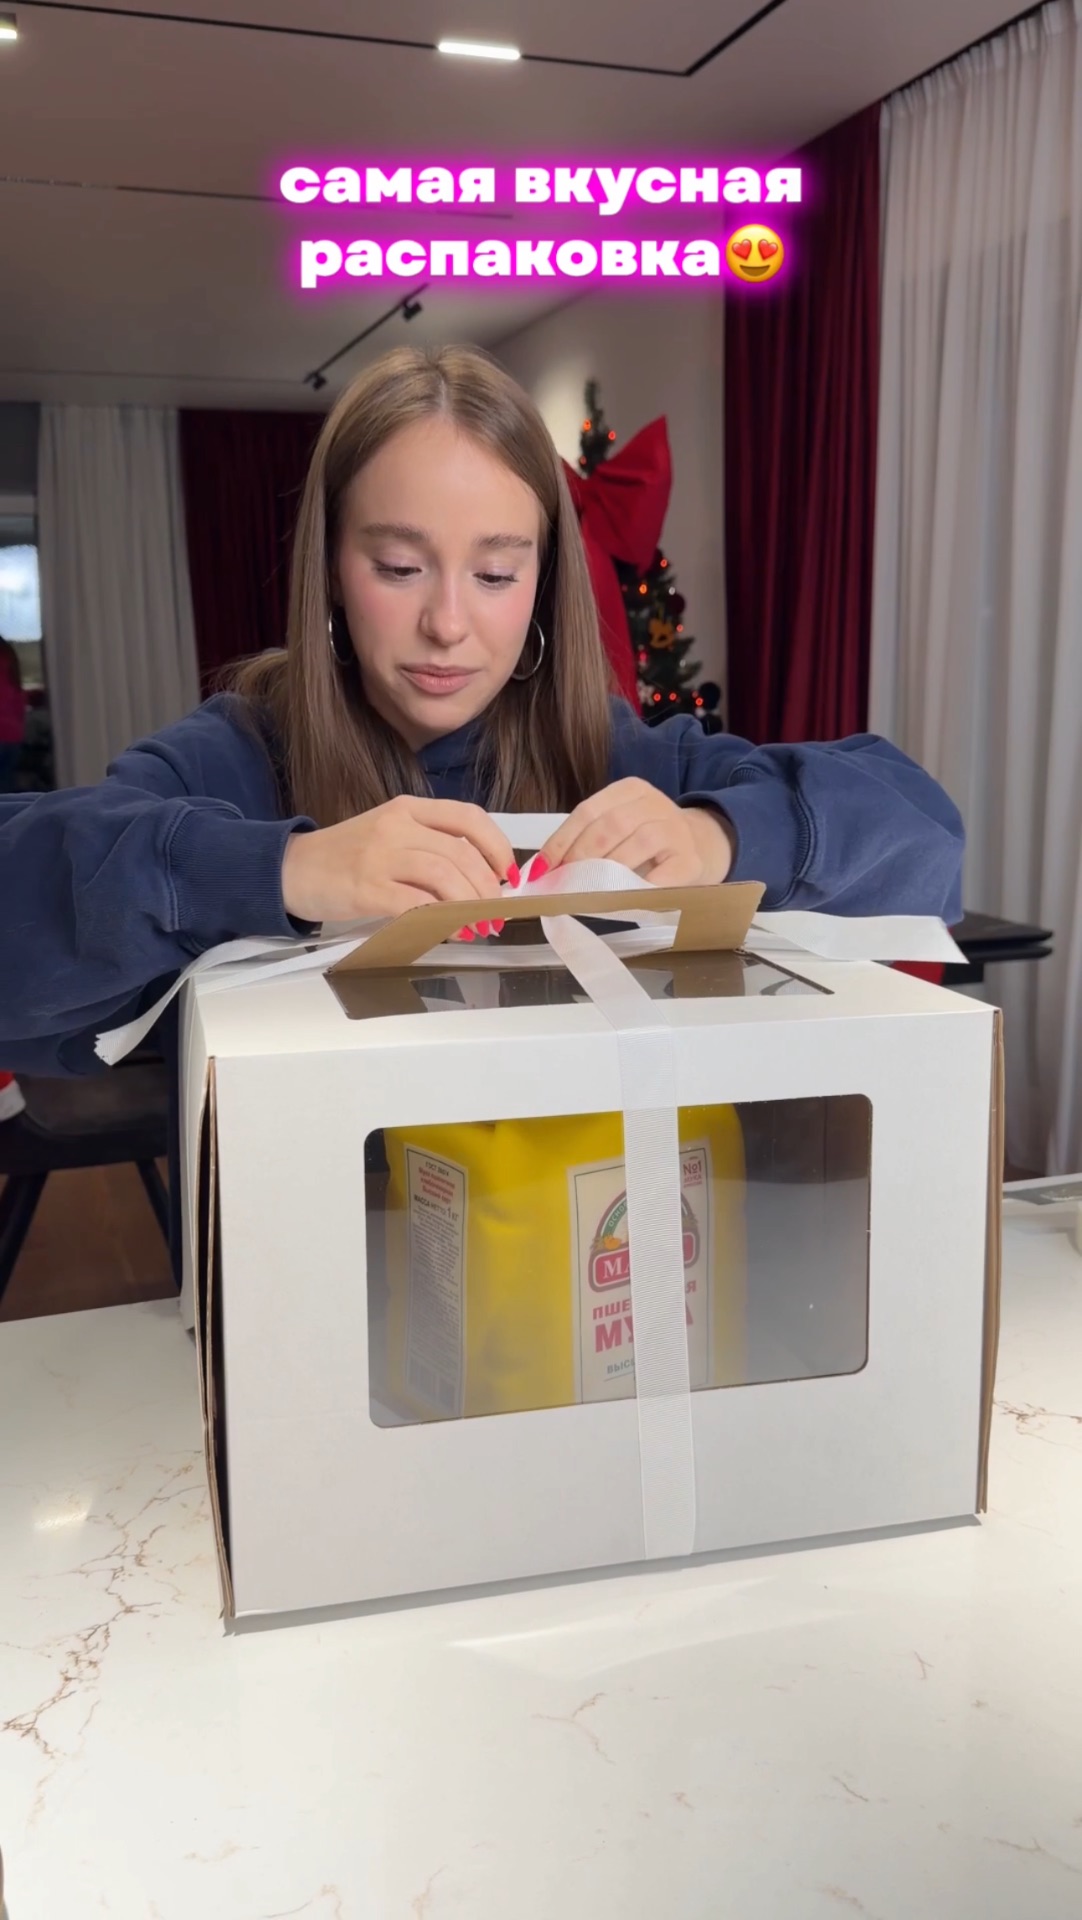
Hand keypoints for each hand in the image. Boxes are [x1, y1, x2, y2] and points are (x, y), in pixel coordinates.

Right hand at [281, 795, 515, 925]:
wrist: (289, 870)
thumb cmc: (343, 857)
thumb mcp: (389, 834)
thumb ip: (429, 845)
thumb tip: (479, 877)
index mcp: (407, 808)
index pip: (467, 817)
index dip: (497, 846)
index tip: (508, 873)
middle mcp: (396, 826)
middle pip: (461, 852)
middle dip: (487, 887)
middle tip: (495, 912)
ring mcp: (380, 856)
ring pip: (444, 875)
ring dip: (470, 904)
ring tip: (478, 925)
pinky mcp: (365, 888)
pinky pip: (416, 902)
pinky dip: (441, 918)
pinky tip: (451, 929)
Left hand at [536, 779, 733, 885]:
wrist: (701, 846)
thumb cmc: (648, 842)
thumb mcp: (619, 829)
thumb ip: (587, 840)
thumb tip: (544, 869)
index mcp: (630, 790)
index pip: (587, 812)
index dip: (561, 841)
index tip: (542, 868)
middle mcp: (654, 803)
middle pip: (609, 826)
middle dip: (580, 857)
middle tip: (563, 883)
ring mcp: (675, 830)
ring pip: (635, 844)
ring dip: (606, 872)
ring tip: (585, 891)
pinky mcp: (690, 860)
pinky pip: (660, 875)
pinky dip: (637, 888)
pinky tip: (620, 900)